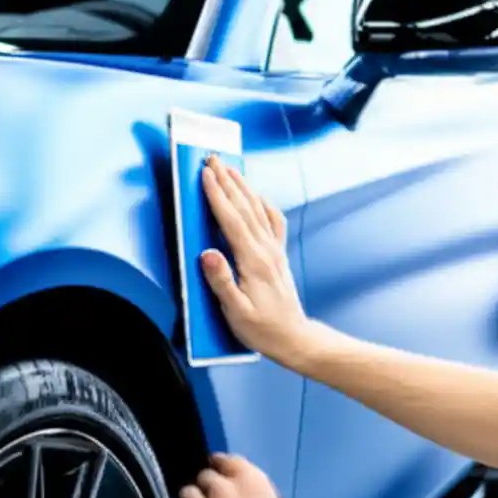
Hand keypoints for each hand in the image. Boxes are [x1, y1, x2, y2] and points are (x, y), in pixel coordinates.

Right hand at [200, 155, 316, 365]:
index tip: (204, 175)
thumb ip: (221, 281)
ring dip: (242, 186)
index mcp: (253, 261)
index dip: (216, 195)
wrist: (293, 337)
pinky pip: (272, 220)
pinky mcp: (277, 254)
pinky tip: (256, 196)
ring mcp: (274, 250)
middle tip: (212, 159)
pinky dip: (262, 203)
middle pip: (244, 207)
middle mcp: (265, 250)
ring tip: (229, 168)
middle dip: (226, 180)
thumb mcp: (236, 312)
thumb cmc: (261, 329)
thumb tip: (207, 253)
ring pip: (258, 209)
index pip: (231, 220)